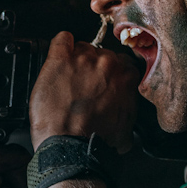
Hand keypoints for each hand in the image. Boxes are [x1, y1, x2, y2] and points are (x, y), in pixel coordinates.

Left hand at [30, 31, 138, 151]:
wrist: (72, 146)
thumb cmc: (96, 141)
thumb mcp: (126, 129)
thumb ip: (128, 110)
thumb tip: (125, 112)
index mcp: (127, 77)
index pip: (120, 62)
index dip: (107, 73)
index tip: (100, 81)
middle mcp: (108, 63)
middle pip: (99, 53)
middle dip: (91, 68)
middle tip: (81, 85)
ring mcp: (84, 59)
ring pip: (81, 48)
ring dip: (74, 60)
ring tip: (66, 79)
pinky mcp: (60, 60)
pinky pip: (61, 40)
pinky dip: (60, 45)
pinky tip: (58, 55)